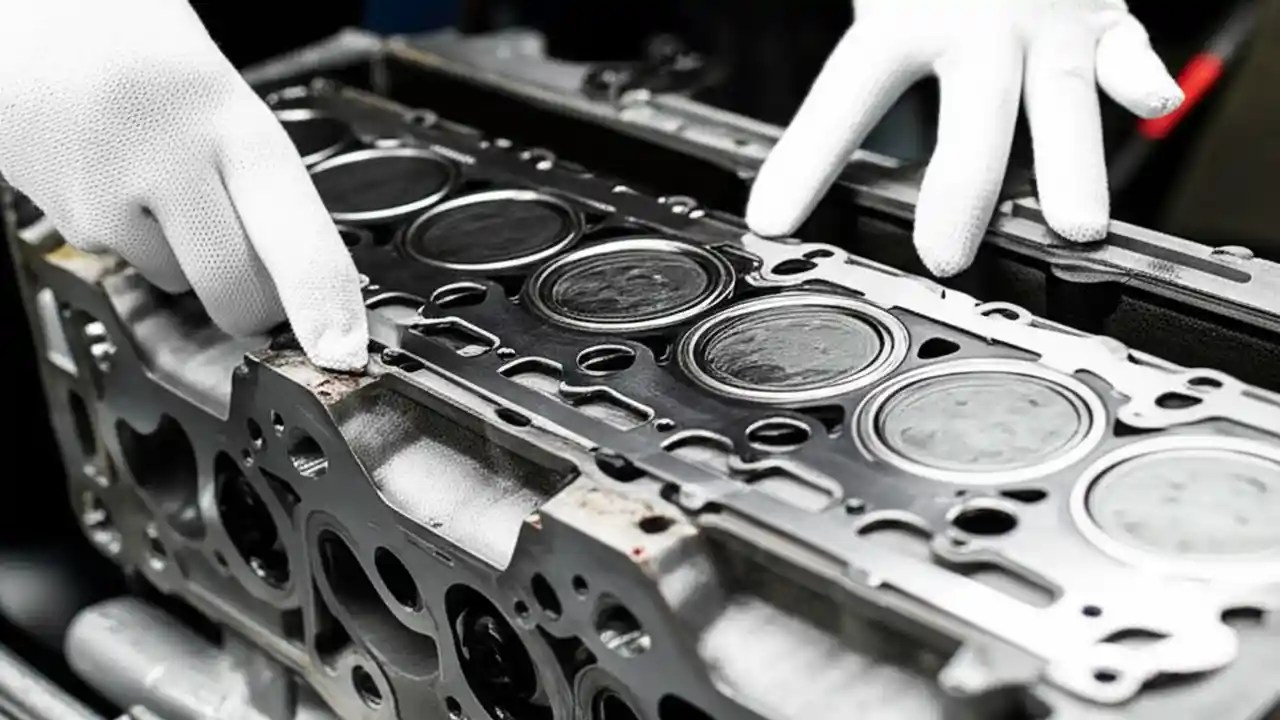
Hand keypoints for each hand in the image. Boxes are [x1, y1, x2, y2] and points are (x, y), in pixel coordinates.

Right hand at [0, 0, 368, 370]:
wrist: (26, 7)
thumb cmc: (135, 41)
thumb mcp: (221, 94)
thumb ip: (258, 177)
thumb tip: (302, 271)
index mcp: (231, 121)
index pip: (295, 236)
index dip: (324, 304)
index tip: (342, 351)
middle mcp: (168, 159)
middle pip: (236, 290)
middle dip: (255, 299)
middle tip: (253, 263)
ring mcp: (106, 194)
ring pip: (181, 281)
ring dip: (188, 256)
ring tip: (162, 178)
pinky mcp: (65, 219)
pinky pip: (129, 261)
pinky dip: (139, 237)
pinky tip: (122, 179)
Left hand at [746, 0, 1183, 276]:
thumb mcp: (887, 4)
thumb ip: (867, 71)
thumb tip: (831, 155)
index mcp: (904, 17)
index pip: (847, 98)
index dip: (807, 163)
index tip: (774, 221)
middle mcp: (979, 21)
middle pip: (970, 117)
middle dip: (958, 193)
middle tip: (942, 258)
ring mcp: (1045, 19)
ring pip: (1059, 97)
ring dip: (1069, 167)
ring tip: (1073, 227)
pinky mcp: (1099, 14)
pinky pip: (1128, 45)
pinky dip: (1142, 76)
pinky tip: (1152, 104)